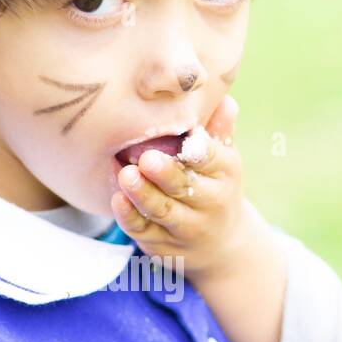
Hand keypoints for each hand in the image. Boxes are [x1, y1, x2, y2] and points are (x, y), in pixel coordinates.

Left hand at [111, 95, 247, 278]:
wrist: (221, 244)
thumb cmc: (214, 185)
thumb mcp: (223, 159)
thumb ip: (219, 129)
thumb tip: (224, 98)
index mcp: (224, 173)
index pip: (212, 159)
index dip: (200, 152)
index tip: (188, 140)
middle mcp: (210, 202)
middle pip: (185, 187)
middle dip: (166, 174)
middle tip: (146, 159)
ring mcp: (186, 227)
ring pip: (163, 211)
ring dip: (143, 195)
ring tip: (126, 176)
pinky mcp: (162, 244)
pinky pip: (143, 230)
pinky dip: (129, 216)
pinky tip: (117, 200)